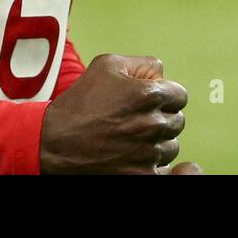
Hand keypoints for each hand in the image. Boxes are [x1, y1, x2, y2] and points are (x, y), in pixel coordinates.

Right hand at [39, 54, 189, 173]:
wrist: (57, 141)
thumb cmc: (80, 101)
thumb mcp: (107, 65)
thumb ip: (141, 63)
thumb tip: (161, 73)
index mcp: (149, 94)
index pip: (180, 96)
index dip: (166, 96)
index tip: (151, 102)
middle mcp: (153, 123)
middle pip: (177, 121)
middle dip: (161, 118)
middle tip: (138, 119)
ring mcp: (148, 152)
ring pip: (171, 146)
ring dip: (157, 142)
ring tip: (133, 137)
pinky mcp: (142, 174)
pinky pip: (163, 168)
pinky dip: (151, 163)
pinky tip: (134, 154)